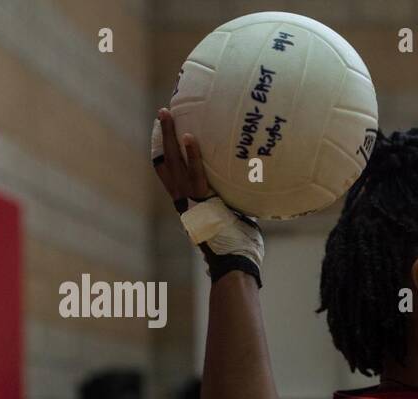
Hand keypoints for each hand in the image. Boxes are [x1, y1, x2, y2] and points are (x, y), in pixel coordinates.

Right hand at [152, 108, 264, 285]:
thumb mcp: (235, 219)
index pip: (169, 175)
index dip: (164, 153)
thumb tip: (254, 185)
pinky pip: (197, 177)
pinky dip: (193, 157)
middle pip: (168, 161)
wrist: (234, 266)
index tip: (163, 133)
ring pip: (175, 164)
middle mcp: (184, 201)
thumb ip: (236, 201)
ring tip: (169, 113)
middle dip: (164, 136)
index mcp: (187, 205)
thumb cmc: (239, 248)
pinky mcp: (203, 204)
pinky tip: (191, 137)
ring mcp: (191, 202)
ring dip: (171, 137)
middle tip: (163, 112)